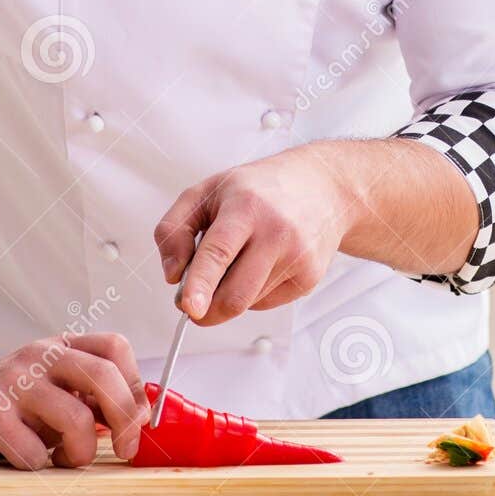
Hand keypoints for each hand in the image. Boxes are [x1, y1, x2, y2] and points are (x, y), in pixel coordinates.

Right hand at [0, 332, 147, 469]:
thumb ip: (91, 397)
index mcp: (61, 347)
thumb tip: (138, 420)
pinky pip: (33, 451)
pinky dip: (39, 466)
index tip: (137, 422)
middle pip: (102, 377)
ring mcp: (13, 382)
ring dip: (80, 453)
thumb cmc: (9, 403)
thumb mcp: (53, 388)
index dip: (135, 386)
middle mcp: (39, 356)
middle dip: (125, 421)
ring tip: (63, 459)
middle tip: (124, 450)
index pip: (114, 347)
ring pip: (75, 420)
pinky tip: (26, 459)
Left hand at [153, 144, 354, 325]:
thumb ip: (173, 229)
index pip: (219, 251)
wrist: (321, 186)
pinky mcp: (310, 277)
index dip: (201, 284)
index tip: (190, 308)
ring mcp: (298, 257)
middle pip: (235, 295)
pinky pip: (266, 303)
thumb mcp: (206, 191)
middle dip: (207, 310)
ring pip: (247, 303)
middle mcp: (276, 232)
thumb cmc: (258, 189)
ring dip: (230, 292)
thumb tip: (173, 275)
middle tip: (192, 300)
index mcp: (245, 206)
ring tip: (240, 258)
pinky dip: (253, 292)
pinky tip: (261, 263)